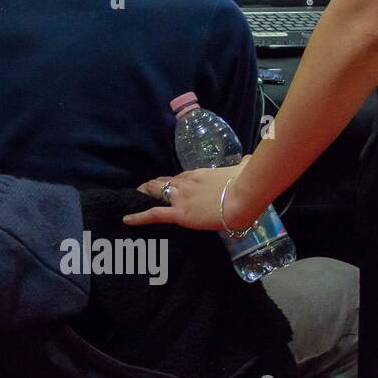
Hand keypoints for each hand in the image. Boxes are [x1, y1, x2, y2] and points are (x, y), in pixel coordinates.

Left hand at [126, 159, 252, 231]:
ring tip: (135, 198)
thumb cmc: (245, 183)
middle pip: (163, 182)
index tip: (168, 186)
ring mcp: (181, 198)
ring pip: (156, 192)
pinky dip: (139, 217)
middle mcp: (185, 183)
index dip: (171, 182)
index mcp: (197, 174)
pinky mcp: (180, 213)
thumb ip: (244, 164)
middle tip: (144, 190)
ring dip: (145, 194)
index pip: (178, 177)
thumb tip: (251, 157)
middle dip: (152, 186)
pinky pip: (155, 214)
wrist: (244, 197)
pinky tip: (127, 219)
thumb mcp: (242, 169)